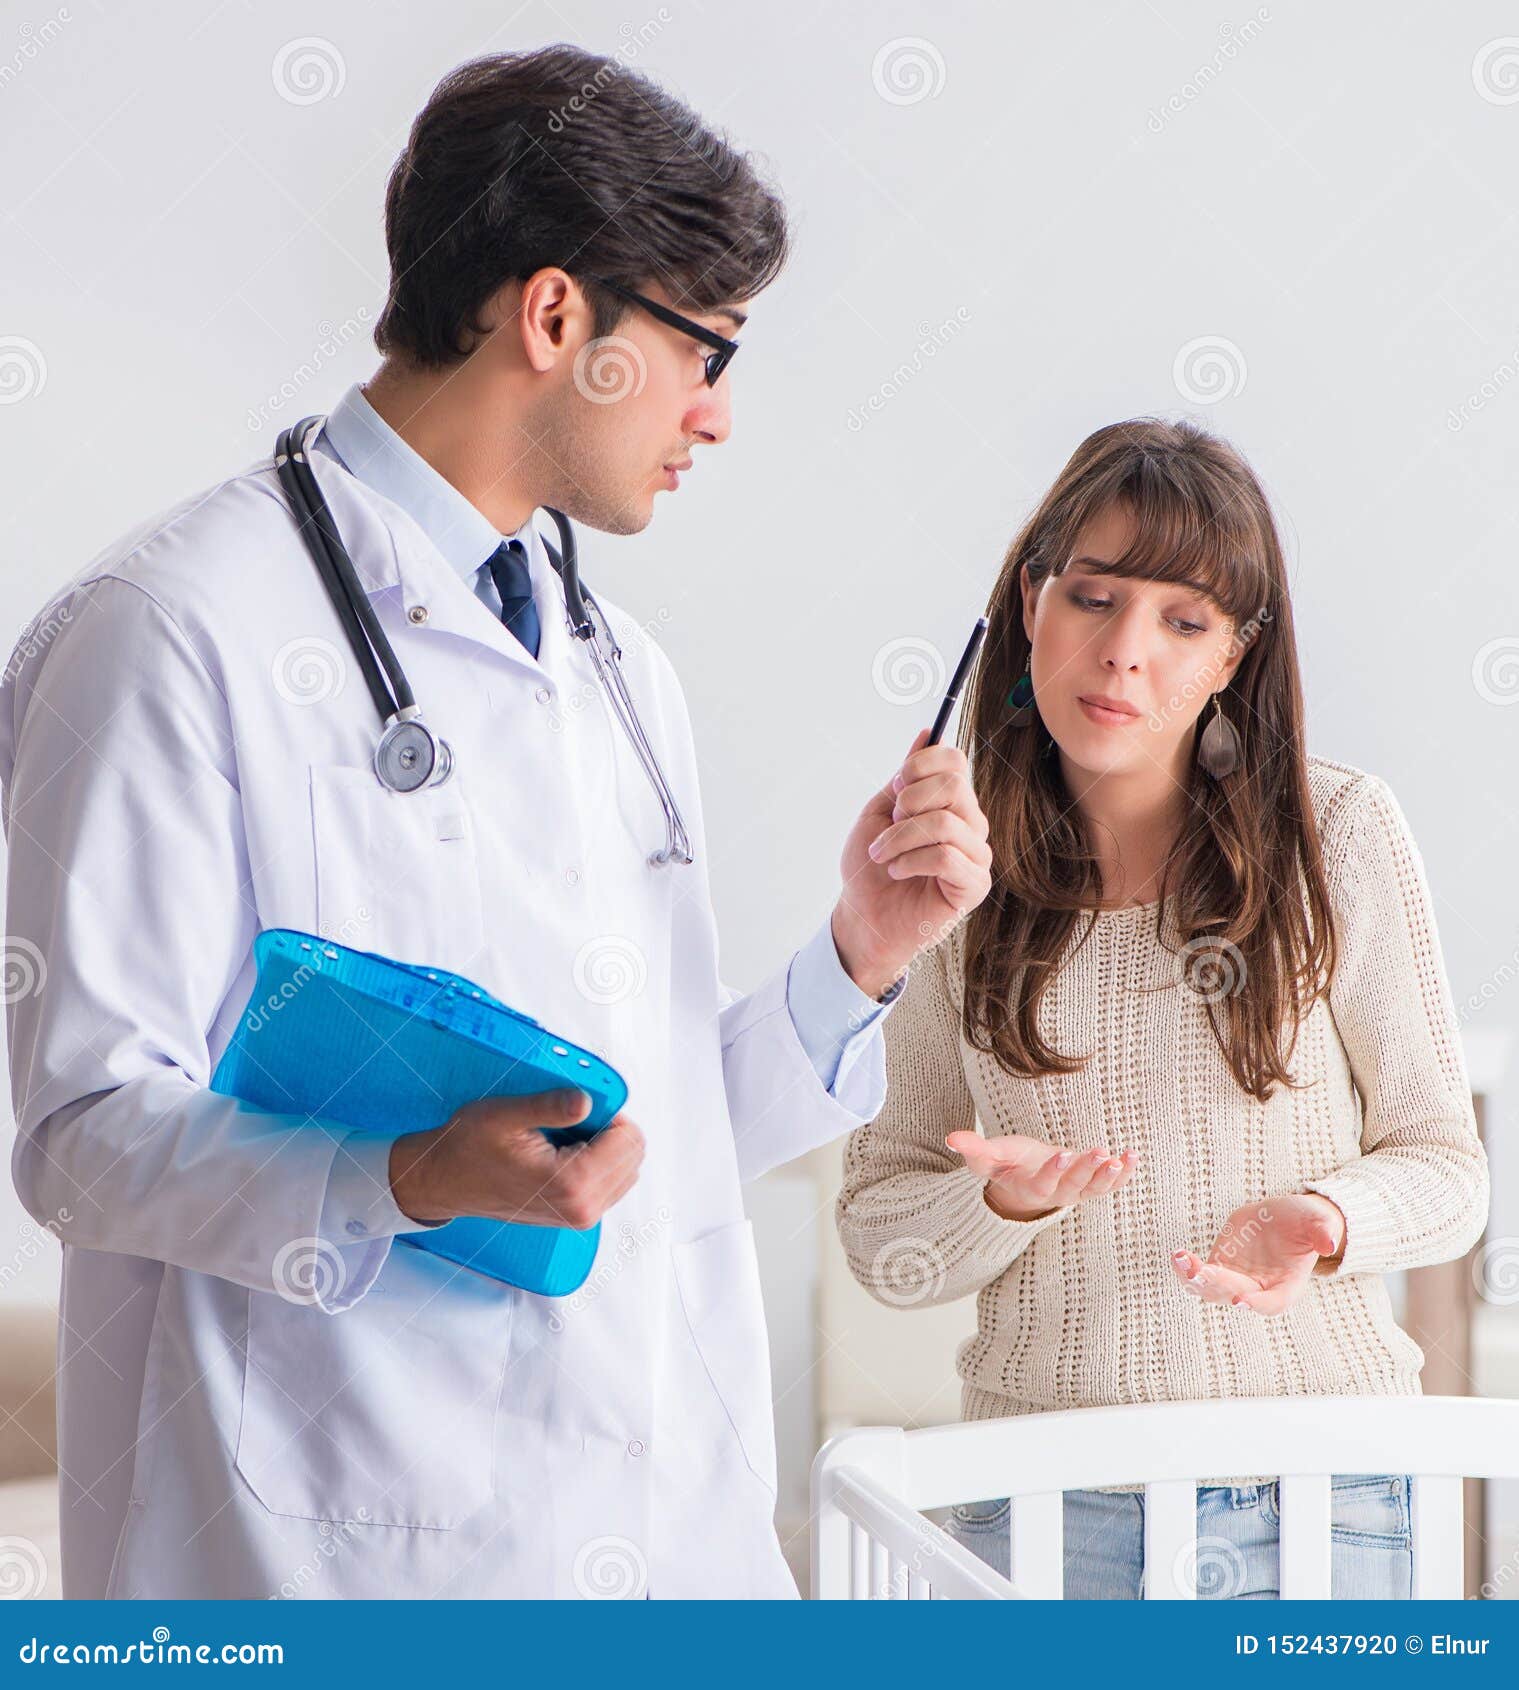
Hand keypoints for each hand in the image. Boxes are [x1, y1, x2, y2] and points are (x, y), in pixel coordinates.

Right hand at [389, 1088, 644, 1230]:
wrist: (446, 1181)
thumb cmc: (469, 1147)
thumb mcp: (505, 1115)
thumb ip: (550, 1106)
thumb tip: (587, 1100)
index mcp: (572, 1184)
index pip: (629, 1140)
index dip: (609, 1113)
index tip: (579, 1106)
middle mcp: (583, 1208)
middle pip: (633, 1154)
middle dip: (610, 1129)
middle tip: (569, 1120)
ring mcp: (581, 1216)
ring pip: (626, 1168)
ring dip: (606, 1145)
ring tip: (564, 1136)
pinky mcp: (576, 1216)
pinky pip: (612, 1181)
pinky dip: (598, 1160)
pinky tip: (564, 1151)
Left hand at [832, 729, 993, 998]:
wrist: (862, 915)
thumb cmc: (870, 867)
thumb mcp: (879, 812)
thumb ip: (904, 777)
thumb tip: (927, 734)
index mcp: (949, 803)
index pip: (955, 762)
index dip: (920, 767)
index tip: (893, 790)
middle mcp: (969, 824)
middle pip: (954, 787)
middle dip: (909, 802)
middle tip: (889, 825)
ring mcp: (976, 855)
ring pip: (946, 823)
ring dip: (901, 838)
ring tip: (883, 856)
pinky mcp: (974, 886)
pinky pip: (947, 857)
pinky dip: (912, 861)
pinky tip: (898, 871)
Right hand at [946, 1130, 1138, 1221]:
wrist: (1024, 1181)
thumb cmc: (1006, 1166)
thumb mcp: (988, 1158)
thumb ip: (973, 1149)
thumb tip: (951, 1138)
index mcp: (1031, 1188)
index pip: (1043, 1184)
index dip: (1053, 1171)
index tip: (1063, 1153)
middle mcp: (1057, 1195)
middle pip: (1074, 1187)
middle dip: (1087, 1171)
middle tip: (1099, 1153)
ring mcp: (1076, 1192)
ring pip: (1096, 1189)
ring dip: (1111, 1175)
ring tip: (1122, 1158)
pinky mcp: (1091, 1186)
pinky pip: (1111, 1184)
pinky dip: (1124, 1173)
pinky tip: (1132, 1156)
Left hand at [1171, 1193, 1346, 1314]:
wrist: (1284, 1219)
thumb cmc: (1305, 1223)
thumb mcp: (1316, 1221)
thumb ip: (1321, 1231)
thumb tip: (1329, 1242)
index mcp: (1287, 1285)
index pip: (1273, 1302)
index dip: (1257, 1303)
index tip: (1239, 1300)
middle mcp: (1259, 1289)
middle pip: (1235, 1294)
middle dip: (1218, 1285)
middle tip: (1200, 1272)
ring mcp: (1236, 1280)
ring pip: (1211, 1290)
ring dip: (1194, 1279)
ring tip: (1181, 1260)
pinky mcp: (1220, 1266)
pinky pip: (1199, 1274)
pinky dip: (1187, 1268)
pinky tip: (1177, 1255)